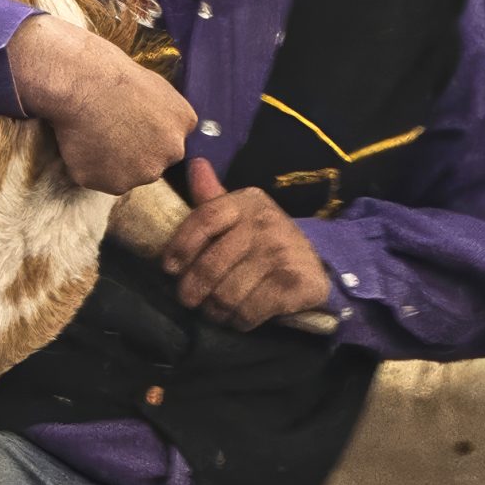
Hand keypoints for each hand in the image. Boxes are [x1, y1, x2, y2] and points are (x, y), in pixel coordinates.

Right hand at [9, 17, 195, 194]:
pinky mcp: (115, 184)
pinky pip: (99, 179)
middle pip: (153, 160)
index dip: (146, 133)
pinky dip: (88, 167)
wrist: (81, 83)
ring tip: (91, 135)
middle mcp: (172, 152)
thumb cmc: (109, 72)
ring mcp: (144, 172)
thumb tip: (149, 119)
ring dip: (112, 163)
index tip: (128, 123)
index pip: (170, 138)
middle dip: (134, 152)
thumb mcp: (152, 83)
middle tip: (108, 131)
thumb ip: (160, 110)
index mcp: (184, 121)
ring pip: (127, 174)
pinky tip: (80, 144)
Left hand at [161, 158, 332, 330]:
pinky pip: (250, 311)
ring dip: (214, 310)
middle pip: (211, 264)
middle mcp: (265, 223)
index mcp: (246, 202)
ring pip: (227, 294)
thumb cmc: (262, 239)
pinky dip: (238, 320)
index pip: (204, 219)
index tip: (168, 268)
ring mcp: (282, 254)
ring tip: (212, 310)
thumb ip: (212, 197)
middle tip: (188, 300)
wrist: (316, 263)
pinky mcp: (295, 284)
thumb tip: (195, 164)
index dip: (181, 246)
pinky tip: (237, 317)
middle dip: (192, 289)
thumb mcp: (239, 214)